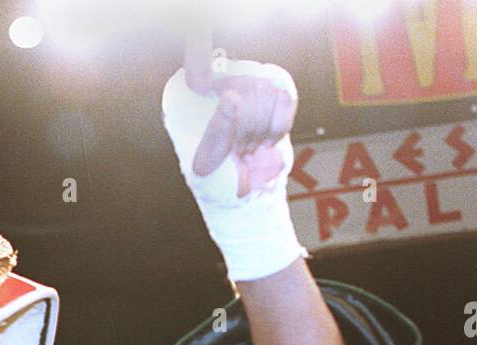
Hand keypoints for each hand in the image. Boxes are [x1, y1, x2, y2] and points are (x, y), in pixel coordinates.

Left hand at [185, 47, 297, 197]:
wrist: (245, 192)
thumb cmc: (215, 178)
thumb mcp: (206, 165)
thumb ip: (215, 135)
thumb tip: (231, 98)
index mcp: (191, 96)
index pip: (198, 64)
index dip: (200, 42)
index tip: (199, 21)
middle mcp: (220, 81)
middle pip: (241, 92)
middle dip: (243, 132)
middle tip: (236, 154)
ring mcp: (249, 81)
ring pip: (264, 96)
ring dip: (259, 134)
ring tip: (247, 149)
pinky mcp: (275, 87)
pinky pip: (284, 99)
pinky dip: (278, 128)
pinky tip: (264, 141)